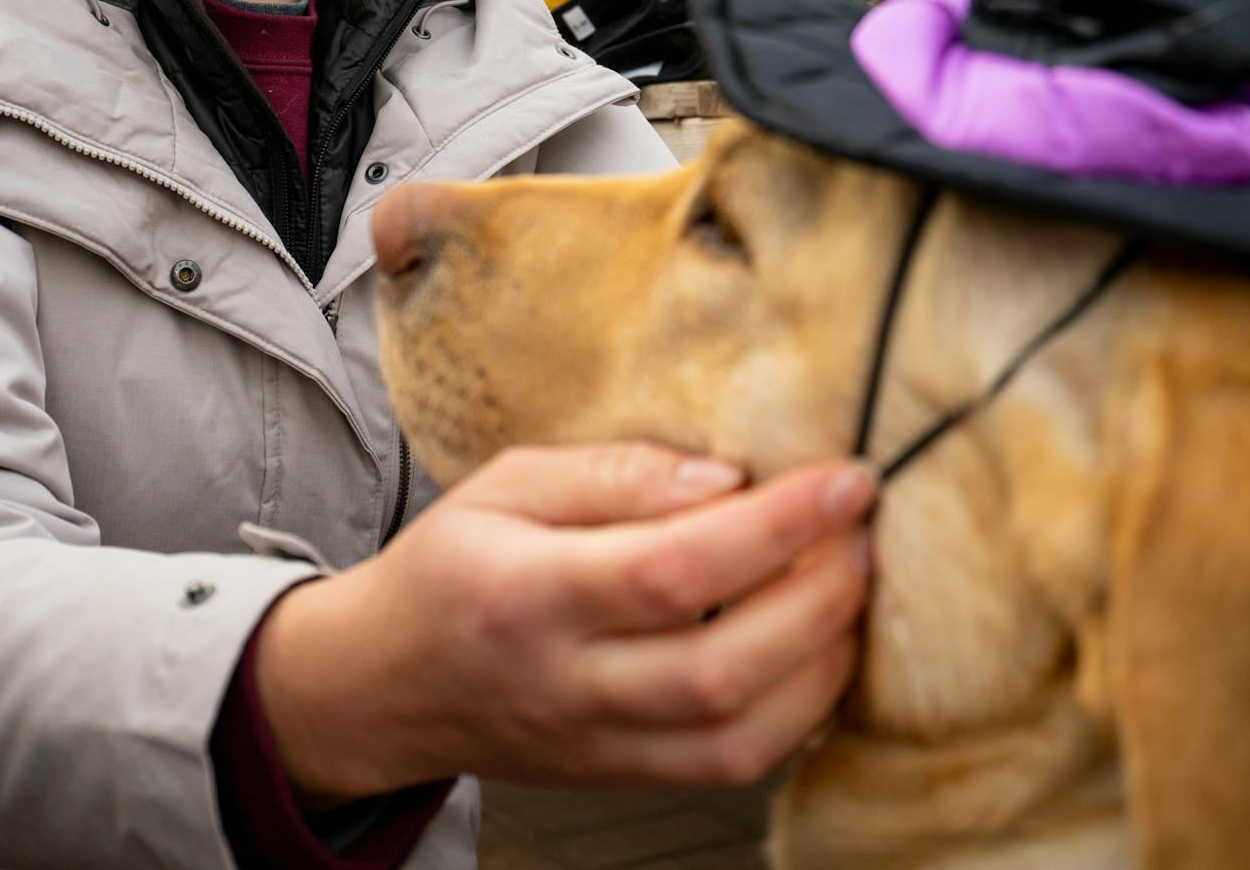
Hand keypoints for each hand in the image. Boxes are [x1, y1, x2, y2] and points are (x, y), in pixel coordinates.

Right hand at [253, 443, 873, 801]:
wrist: (387, 684)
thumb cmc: (453, 566)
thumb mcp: (505, 482)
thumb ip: (611, 472)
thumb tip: (725, 477)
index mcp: (526, 594)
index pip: (668, 570)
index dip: (773, 528)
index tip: (845, 480)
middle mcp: (567, 684)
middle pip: (720, 667)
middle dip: (820, 596)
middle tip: (862, 531)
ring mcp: (600, 745)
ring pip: (742, 735)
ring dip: (824, 660)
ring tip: (849, 585)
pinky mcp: (628, 777)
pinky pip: (736, 764)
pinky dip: (800, 708)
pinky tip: (818, 646)